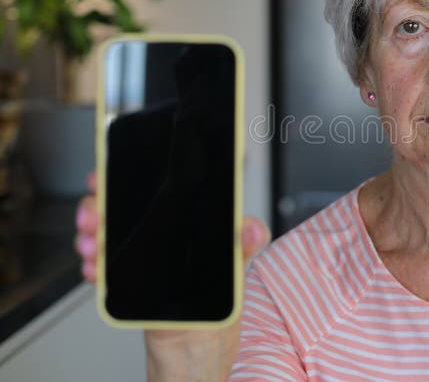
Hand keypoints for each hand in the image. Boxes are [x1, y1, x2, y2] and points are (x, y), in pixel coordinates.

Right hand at [74, 169, 270, 381]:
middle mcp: (154, 230)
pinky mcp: (123, 279)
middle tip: (96, 215)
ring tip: (94, 245)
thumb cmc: (218, 291)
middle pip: (117, 206)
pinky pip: (100, 267)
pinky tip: (94, 269)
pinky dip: (92, 266)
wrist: (202, 338)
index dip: (125, 176)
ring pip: (102, 234)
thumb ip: (246, 242)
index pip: (150, 186)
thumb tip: (251, 229)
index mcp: (182, 216)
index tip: (108, 176)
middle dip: (98, 206)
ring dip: (91, 236)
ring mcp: (135, 253)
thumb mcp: (237, 261)